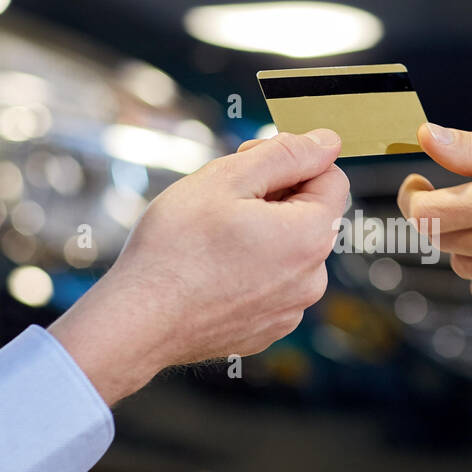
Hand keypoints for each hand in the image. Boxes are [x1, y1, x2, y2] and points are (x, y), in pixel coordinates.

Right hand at [50, 129, 348, 403]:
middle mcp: (312, 279)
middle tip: (220, 203)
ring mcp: (291, 309)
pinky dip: (251, 271)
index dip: (290, 162)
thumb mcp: (228, 179)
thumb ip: (286, 154)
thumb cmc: (175, 248)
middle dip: (274, 199)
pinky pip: (272, 285)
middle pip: (310, 216)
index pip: (331, 178)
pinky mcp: (269, 329)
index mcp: (310, 237)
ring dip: (262, 235)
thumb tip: (328, 142)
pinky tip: (212, 271)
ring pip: (289, 251)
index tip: (248, 167)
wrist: (139, 320)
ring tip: (213, 242)